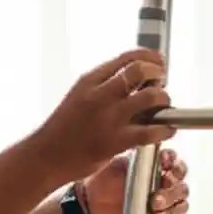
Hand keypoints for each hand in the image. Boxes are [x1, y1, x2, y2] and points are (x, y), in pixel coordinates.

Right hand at [29, 49, 175, 183]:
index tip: (159, 62)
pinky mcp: (115, 141)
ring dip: (163, 100)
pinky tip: (167, 130)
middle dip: (158, 74)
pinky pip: (150, 131)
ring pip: (150, 97)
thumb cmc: (63, 129)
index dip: (150, 57)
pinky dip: (165, 129)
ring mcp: (108, 118)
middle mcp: (99, 95)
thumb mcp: (79, 97)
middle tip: (161, 84)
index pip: (126, 57)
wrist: (45, 156)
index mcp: (89, 80)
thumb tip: (135, 80)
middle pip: (140, 70)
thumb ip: (103, 86)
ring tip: (164, 108)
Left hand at [78, 149, 188, 213]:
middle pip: (181, 185)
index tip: (165, 166)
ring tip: (155, 211)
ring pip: (181, 204)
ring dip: (171, 209)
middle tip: (156, 197)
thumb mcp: (117, 166)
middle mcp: (165, 182)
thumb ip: (135, 162)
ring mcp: (166, 201)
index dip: (173, 164)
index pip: (175, 162)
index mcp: (156, 165)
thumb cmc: (105, 182)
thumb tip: (148, 153)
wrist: (94, 206)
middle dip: (171, 191)